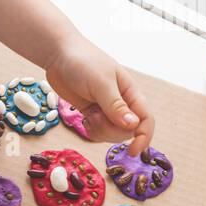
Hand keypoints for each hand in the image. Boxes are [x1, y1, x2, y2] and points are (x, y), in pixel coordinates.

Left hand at [44, 36, 153, 155]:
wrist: (59, 54)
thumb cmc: (83, 61)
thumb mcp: (100, 83)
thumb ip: (115, 105)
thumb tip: (133, 125)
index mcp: (130, 92)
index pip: (146, 119)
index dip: (144, 137)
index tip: (133, 150)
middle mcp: (122, 102)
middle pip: (128, 131)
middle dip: (112, 131)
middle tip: (97, 117)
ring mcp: (106, 109)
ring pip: (113, 134)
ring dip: (101, 131)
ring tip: (90, 115)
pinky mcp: (93, 113)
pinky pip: (99, 133)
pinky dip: (92, 131)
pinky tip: (85, 118)